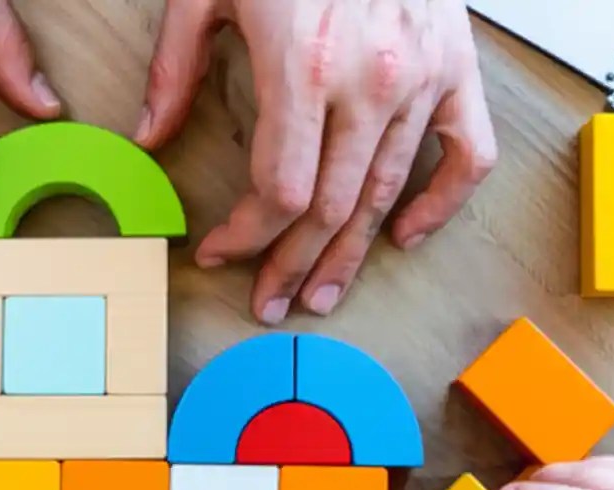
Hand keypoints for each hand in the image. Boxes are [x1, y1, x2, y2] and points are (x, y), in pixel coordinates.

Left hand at [138, 0, 496, 323]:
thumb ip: (175, 70)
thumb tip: (148, 138)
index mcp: (304, 64)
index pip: (280, 189)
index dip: (247, 236)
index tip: (221, 254)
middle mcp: (371, 82)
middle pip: (330, 208)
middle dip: (291, 263)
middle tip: (269, 300)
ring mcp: (422, 79)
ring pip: (384, 196)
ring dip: (349, 255)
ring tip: (320, 293)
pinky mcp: (457, 70)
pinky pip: (465, 158)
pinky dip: (439, 205)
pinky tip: (404, 236)